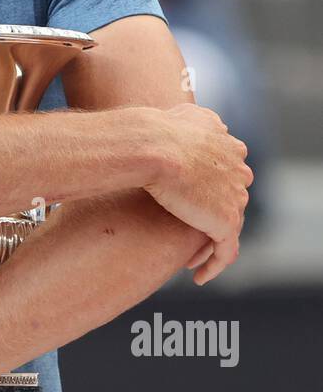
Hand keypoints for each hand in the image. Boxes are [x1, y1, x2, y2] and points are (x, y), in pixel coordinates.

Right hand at [144, 103, 253, 283]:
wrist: (152, 145)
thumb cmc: (153, 130)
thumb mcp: (179, 115)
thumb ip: (190, 120)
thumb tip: (185, 120)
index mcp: (229, 146)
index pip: (227, 173)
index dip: (209, 190)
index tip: (189, 202)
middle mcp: (239, 171)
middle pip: (231, 201)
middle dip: (212, 218)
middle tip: (190, 233)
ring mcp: (235, 197)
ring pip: (228, 228)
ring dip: (210, 244)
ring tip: (192, 259)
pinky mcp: (226, 222)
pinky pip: (226, 251)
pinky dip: (214, 265)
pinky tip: (199, 276)